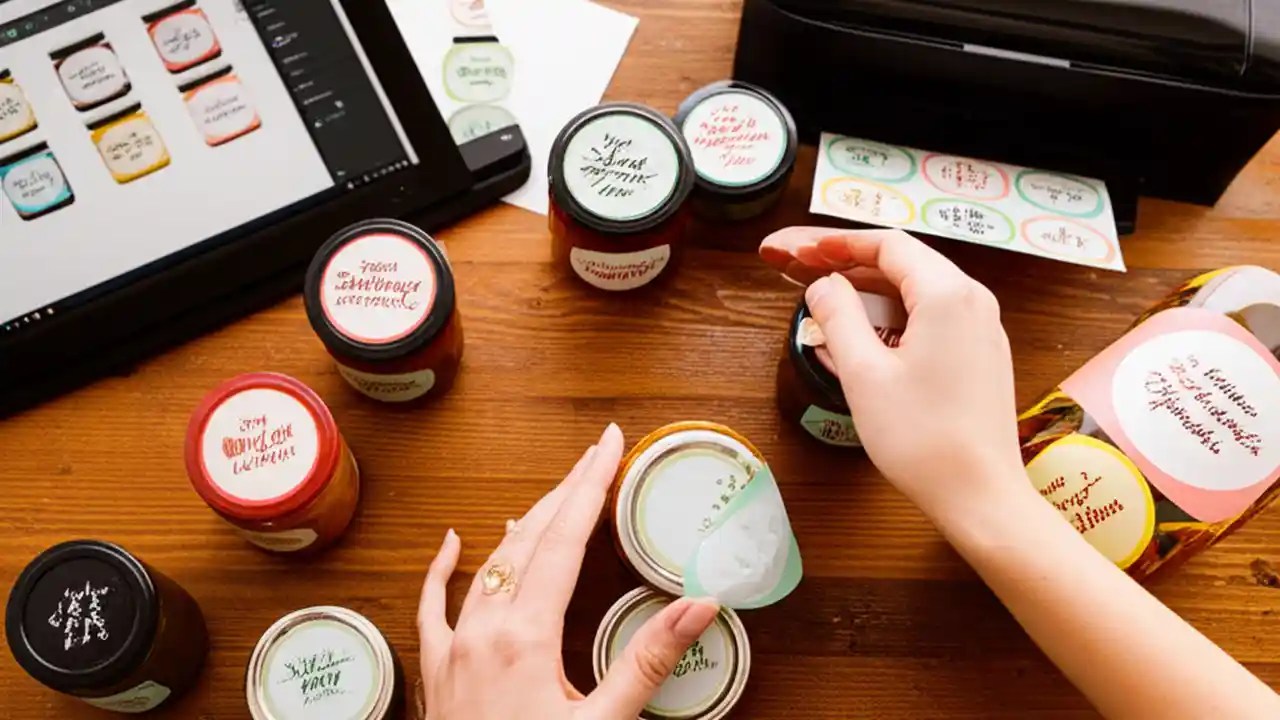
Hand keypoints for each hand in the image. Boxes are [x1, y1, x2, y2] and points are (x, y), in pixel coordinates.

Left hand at [417, 424, 720, 719]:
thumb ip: (649, 660)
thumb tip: (699, 604)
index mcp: (525, 637)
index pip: (565, 539)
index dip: (590, 485)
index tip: (609, 443)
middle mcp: (482, 632)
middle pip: (528, 540)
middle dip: (565, 491)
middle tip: (595, 453)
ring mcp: (453, 651)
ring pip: (488, 566)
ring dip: (524, 525)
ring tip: (554, 492)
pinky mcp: (438, 675)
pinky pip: (433, 608)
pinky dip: (443, 571)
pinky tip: (452, 543)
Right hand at [761, 227, 1027, 522]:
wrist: (981, 497)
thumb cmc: (924, 440)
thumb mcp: (864, 374)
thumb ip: (839, 318)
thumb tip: (822, 286)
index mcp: (947, 294)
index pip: (885, 246)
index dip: (835, 243)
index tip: (797, 250)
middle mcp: (973, 301)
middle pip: (901, 263)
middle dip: (846, 262)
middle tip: (798, 267)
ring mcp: (981, 329)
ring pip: (915, 291)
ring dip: (867, 293)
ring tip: (822, 302)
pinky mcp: (979, 356)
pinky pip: (930, 319)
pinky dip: (891, 318)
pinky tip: (859, 336)